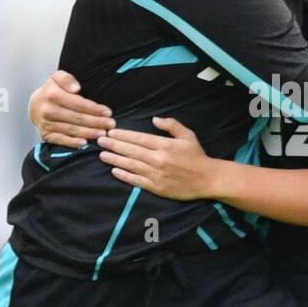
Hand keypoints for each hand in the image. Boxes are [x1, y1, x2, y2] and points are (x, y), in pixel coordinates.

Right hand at [28, 70, 112, 146]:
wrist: (34, 105)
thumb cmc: (51, 91)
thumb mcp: (57, 78)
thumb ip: (66, 79)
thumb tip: (76, 88)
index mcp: (53, 95)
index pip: (78, 103)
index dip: (94, 109)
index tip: (108, 112)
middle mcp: (48, 110)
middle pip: (77, 118)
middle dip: (96, 122)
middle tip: (110, 125)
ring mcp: (46, 124)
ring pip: (71, 130)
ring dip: (89, 133)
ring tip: (103, 134)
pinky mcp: (45, 134)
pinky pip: (61, 139)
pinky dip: (73, 142)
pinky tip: (84, 143)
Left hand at [96, 117, 213, 200]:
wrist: (207, 179)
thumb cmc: (197, 156)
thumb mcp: (188, 135)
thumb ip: (171, 125)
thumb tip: (154, 119)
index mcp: (165, 145)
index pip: (139, 138)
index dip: (123, 135)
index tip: (111, 132)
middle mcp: (158, 159)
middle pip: (132, 151)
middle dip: (114, 145)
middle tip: (100, 141)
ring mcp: (156, 174)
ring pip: (131, 165)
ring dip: (115, 159)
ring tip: (102, 155)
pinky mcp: (157, 187)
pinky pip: (137, 180)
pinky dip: (125, 176)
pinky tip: (115, 171)